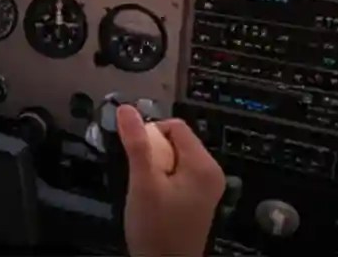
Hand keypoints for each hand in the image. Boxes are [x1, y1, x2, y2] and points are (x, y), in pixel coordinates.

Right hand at [117, 105, 225, 256]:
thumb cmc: (156, 229)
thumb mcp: (143, 183)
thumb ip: (136, 144)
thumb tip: (126, 109)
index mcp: (204, 165)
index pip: (175, 126)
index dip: (151, 134)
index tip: (137, 157)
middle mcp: (211, 173)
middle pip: (176, 141)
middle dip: (153, 153)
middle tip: (142, 178)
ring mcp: (207, 188)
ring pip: (175, 158)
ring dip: (156, 167)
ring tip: (147, 190)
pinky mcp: (198, 199)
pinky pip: (178, 175)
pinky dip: (162, 180)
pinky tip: (154, 199)